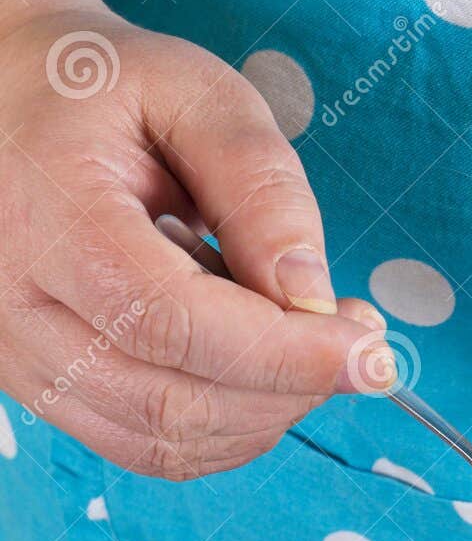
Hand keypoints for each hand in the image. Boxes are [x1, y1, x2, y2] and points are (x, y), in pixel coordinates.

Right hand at [0, 0, 393, 478]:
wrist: (11, 108)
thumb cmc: (98, 93)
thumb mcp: (189, 91)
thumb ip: (257, 183)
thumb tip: (310, 297)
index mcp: (44, 216)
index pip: (170, 322)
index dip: (282, 354)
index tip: (366, 350)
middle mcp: (18, 308)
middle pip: (172, 401)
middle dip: (288, 388)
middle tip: (354, 343)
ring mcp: (25, 363)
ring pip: (165, 442)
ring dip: (265, 415)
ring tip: (308, 347)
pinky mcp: (49, 394)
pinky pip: (151, 449)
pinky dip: (229, 429)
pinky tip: (261, 374)